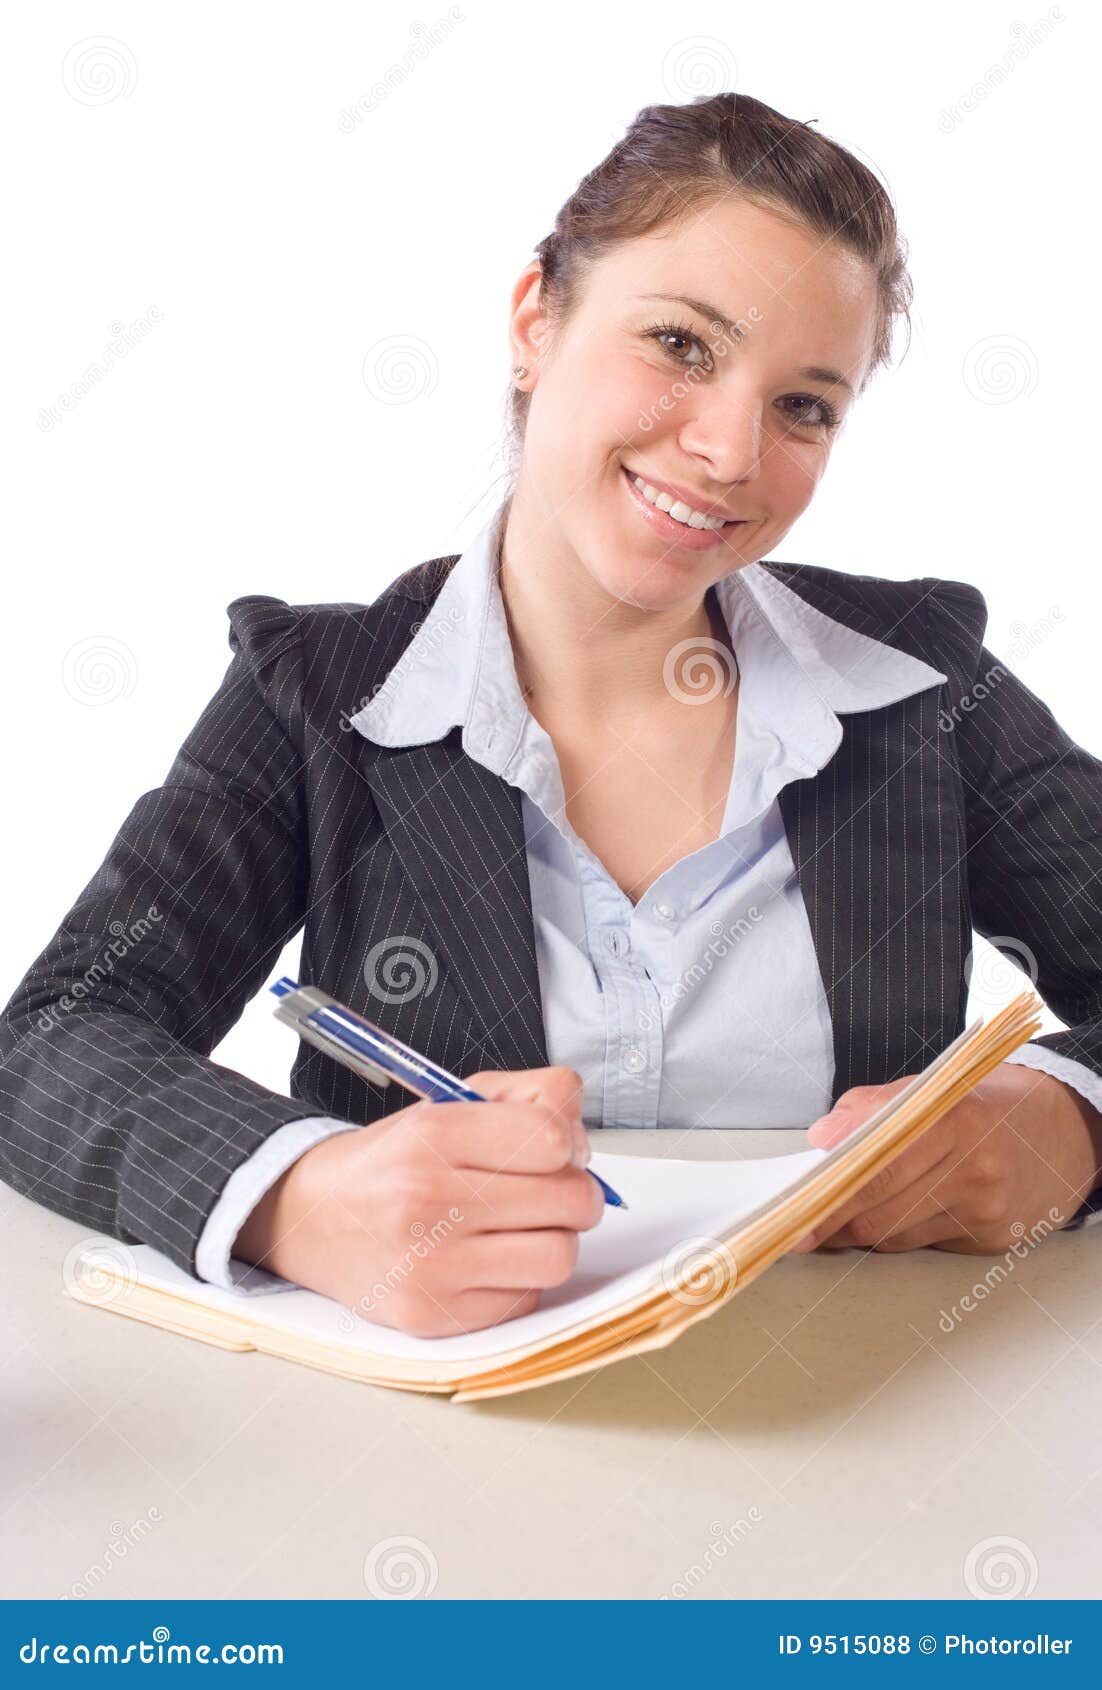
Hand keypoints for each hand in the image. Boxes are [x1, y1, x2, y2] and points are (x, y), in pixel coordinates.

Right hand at [233, 1065, 603, 1336]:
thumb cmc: (392, 1160)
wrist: (310, 1217)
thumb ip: (525, 1096)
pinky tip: (490, 1259)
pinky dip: (521, 1279)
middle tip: (551, 1189)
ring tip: (526, 1226)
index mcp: (432, 1134)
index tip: (556, 1148)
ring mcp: (429, 1265)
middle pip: (568, 1199)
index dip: (570, 1142)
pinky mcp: (432, 1315)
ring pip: (558, 1256)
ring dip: (555, 1239)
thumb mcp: (448, 1102)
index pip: (550, 1138)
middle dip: (575, 1191)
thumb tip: (581, 1134)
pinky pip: (525, 1300)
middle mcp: (426, 1199)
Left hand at [789, 1063, 1101, 1255]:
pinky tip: (892, 1215)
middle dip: (833, 1223)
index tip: (794, 1214)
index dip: (830, 1198)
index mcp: (954, 1121)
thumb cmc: (989, 1103)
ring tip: (838, 1216)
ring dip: (860, 1230)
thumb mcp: (931, 1086)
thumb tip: (821, 1137)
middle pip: (881, 1215)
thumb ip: (871, 1107)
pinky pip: (924, 1245)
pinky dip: (897, 1233)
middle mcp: (973, 1171)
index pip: (878, 1169)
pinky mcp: (990, 1240)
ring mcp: (984, 1211)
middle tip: (798, 1225)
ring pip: (896, 1237)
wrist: (1067, 1129)